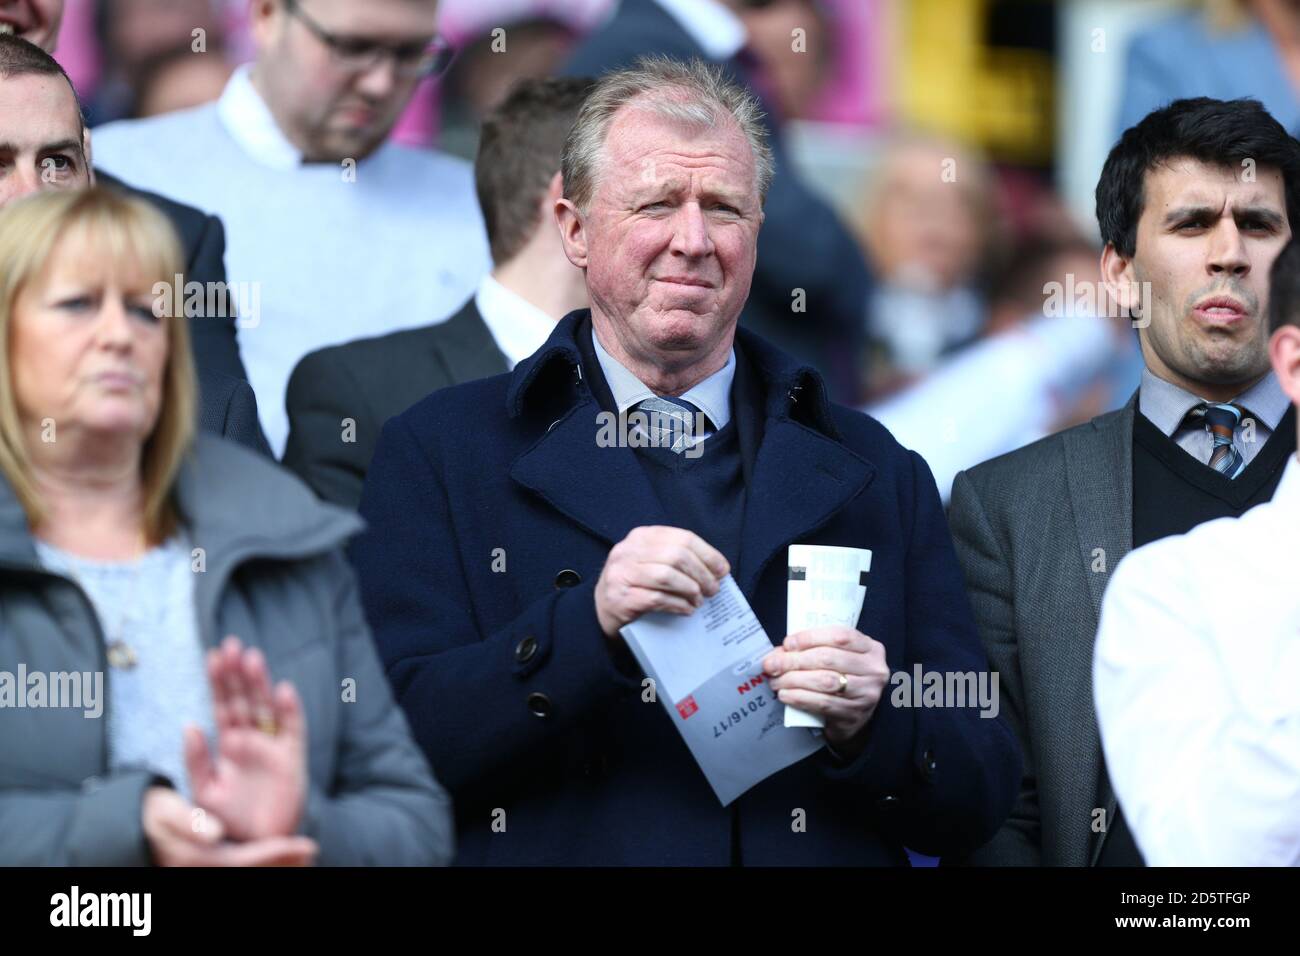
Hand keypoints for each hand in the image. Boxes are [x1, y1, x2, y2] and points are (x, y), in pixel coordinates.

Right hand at [142, 786, 316, 866]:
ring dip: (277, 865)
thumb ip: (190, 822)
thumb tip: (216, 833)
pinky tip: (284, 859)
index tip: (306, 845)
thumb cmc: (152, 815)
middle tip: (312, 854)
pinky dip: (264, 863)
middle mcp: (202, 872)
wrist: (132, 832)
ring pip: (248, 872)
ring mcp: (204, 873)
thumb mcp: (165, 812)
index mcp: (195, 860)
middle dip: (283, 863)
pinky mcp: (208, 870)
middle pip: (252, 871)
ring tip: (304, 858)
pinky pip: (241, 868)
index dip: (277, 853)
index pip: (246, 861)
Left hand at [184, 636, 307, 841]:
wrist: (256, 845)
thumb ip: (196, 760)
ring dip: (260, 683)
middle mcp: (251, 739)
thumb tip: (190, 724)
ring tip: (252, 658)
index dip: (218, 681)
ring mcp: (273, 746)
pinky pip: (293, 730)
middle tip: (231, 644)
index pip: (222, 705)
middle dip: (238, 673)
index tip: (212, 655)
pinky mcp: (292, 758)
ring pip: (266, 707)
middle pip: (244, 699)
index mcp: (228, 743)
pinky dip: (290, 710)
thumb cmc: (229, 819)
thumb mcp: (203, 791)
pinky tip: (283, 691)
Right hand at [594, 526, 729, 637]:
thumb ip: (676, 558)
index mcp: (640, 536)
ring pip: (667, 576)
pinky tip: (686, 609)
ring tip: (699, 600)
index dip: (708, 554)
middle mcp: (628, 551)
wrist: (600, 610)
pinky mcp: (620, 598)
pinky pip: (657, 599)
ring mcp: (621, 574)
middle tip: (713, 590)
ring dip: (690, 590)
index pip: (682, 538)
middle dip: (702, 574)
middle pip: (677, 556)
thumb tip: (717, 568)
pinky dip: (678, 605)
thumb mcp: (651, 561)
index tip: (722, 570)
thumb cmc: (634, 585)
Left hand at [762, 627, 889, 753]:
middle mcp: (874, 670)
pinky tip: (786, 695)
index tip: (787, 644)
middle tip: (772, 665)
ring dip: (794, 680)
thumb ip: (813, 650)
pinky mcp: (855, 715)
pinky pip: (823, 704)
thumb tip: (778, 653)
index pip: (840, 636)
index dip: (810, 637)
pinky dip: (800, 698)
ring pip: (825, 681)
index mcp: (870, 648)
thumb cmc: (842, 678)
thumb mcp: (837, 659)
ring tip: (776, 681)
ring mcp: (867, 694)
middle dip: (794, 661)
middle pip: (828, 659)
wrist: (855, 717)